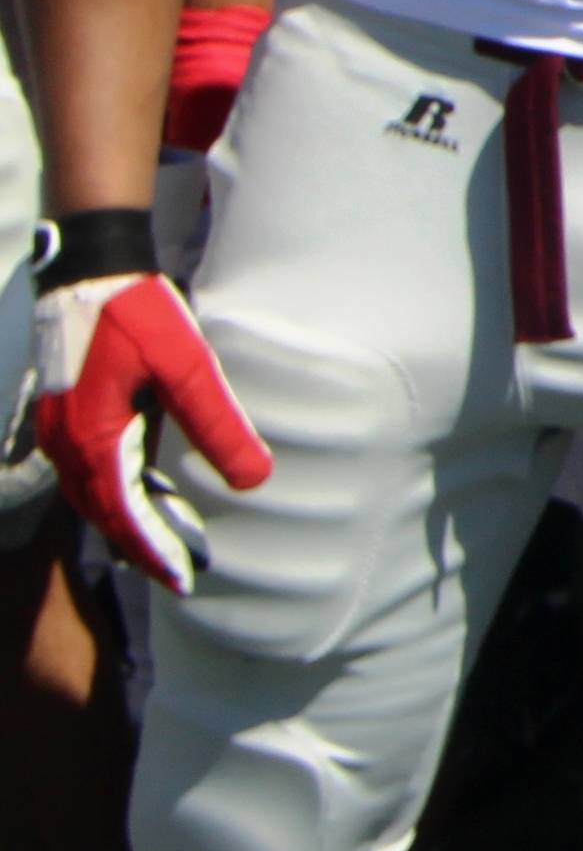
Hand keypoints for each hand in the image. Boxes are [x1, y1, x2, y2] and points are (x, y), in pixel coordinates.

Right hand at [31, 260, 273, 594]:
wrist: (89, 271)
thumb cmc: (136, 315)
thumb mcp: (187, 368)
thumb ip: (217, 424)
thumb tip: (254, 480)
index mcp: (94, 441)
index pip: (126, 515)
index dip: (155, 550)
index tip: (184, 580)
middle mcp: (68, 445)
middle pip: (104, 513)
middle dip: (141, 545)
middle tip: (180, 573)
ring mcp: (60, 430)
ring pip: (92, 495)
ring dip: (127, 521)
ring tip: (165, 543)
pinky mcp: (65, 412)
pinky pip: (87, 470)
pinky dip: (113, 492)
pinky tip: (139, 492)